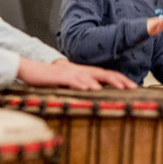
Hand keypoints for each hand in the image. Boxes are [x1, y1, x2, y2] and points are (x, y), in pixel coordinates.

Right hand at [16, 58, 136, 90]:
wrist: (29, 69)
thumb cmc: (46, 78)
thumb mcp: (65, 83)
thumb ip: (78, 86)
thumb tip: (91, 94)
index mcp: (81, 72)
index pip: (104, 74)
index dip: (119, 79)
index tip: (133, 86)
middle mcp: (78, 70)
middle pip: (103, 73)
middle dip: (119, 80)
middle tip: (134, 87)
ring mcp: (70, 72)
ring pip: (92, 75)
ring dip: (107, 81)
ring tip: (120, 87)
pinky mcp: (59, 76)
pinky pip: (74, 80)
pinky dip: (84, 83)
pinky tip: (93, 88)